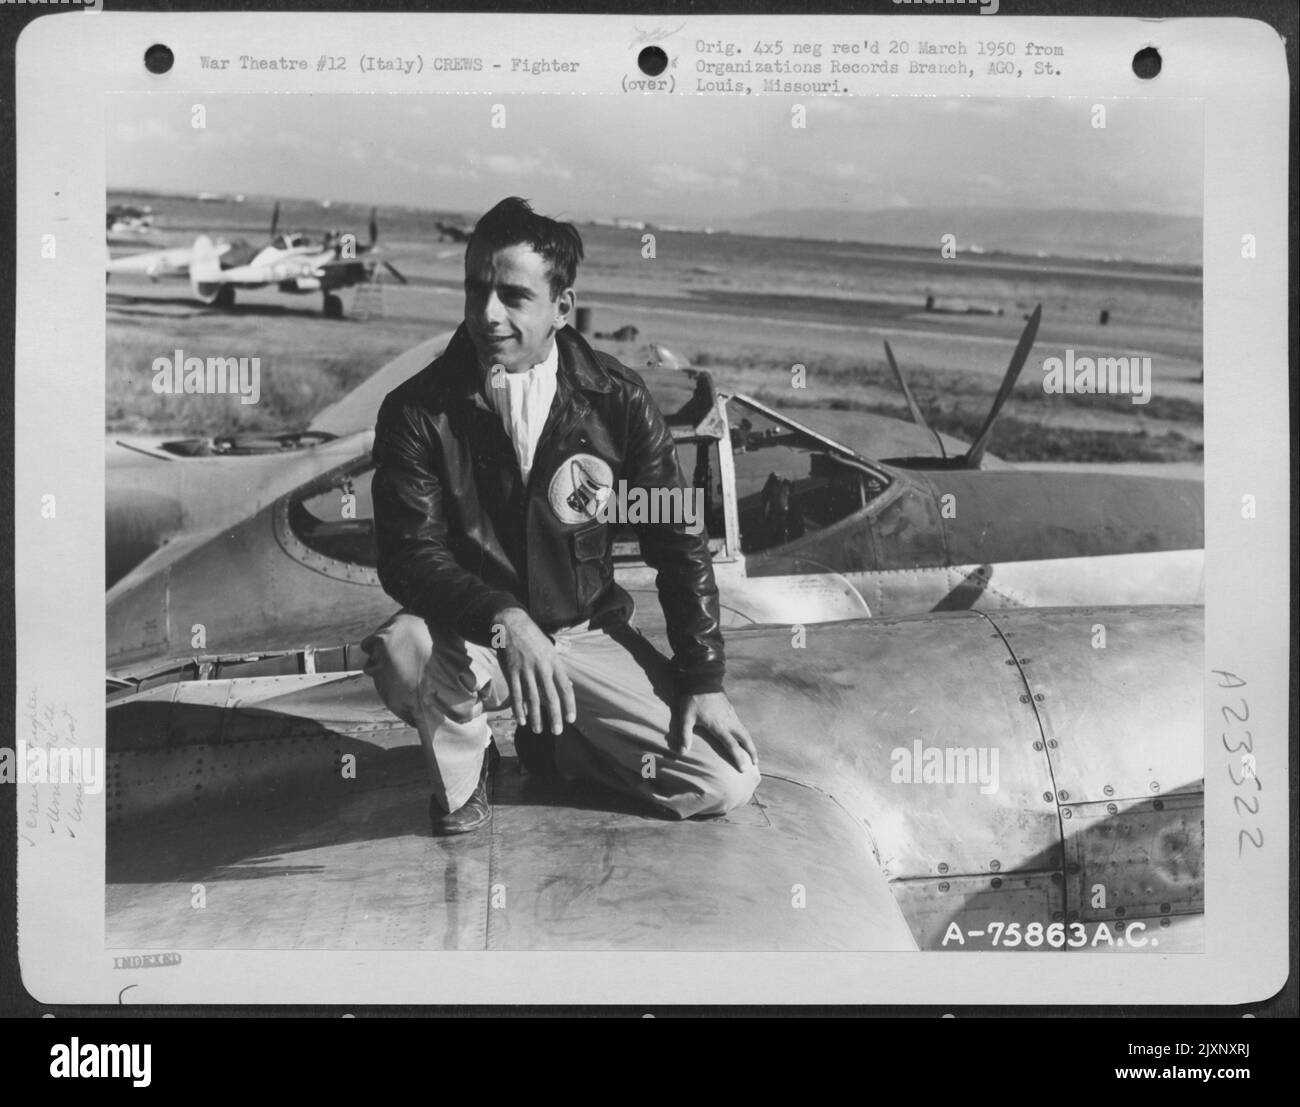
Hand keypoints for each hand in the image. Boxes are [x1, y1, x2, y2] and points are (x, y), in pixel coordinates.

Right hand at [493, 607, 575, 735]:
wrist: (511, 624)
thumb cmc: (533, 638)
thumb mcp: (550, 650)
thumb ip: (558, 669)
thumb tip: (568, 687)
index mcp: (554, 662)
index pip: (565, 688)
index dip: (569, 705)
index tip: (571, 719)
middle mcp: (542, 668)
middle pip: (551, 696)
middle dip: (555, 716)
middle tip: (557, 731)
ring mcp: (525, 670)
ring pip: (532, 699)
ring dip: (536, 717)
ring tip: (538, 730)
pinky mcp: (511, 672)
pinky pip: (516, 694)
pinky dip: (519, 709)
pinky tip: (522, 720)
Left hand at [673, 691, 757, 771]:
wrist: (702, 678)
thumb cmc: (692, 699)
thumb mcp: (686, 717)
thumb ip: (684, 735)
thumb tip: (682, 752)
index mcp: (719, 726)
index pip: (731, 745)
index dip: (738, 757)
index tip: (743, 768)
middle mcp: (729, 721)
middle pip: (745, 738)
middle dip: (751, 751)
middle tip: (755, 762)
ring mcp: (731, 714)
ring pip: (744, 731)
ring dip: (749, 742)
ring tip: (751, 752)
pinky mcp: (730, 708)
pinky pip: (740, 724)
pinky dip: (744, 733)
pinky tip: (741, 736)